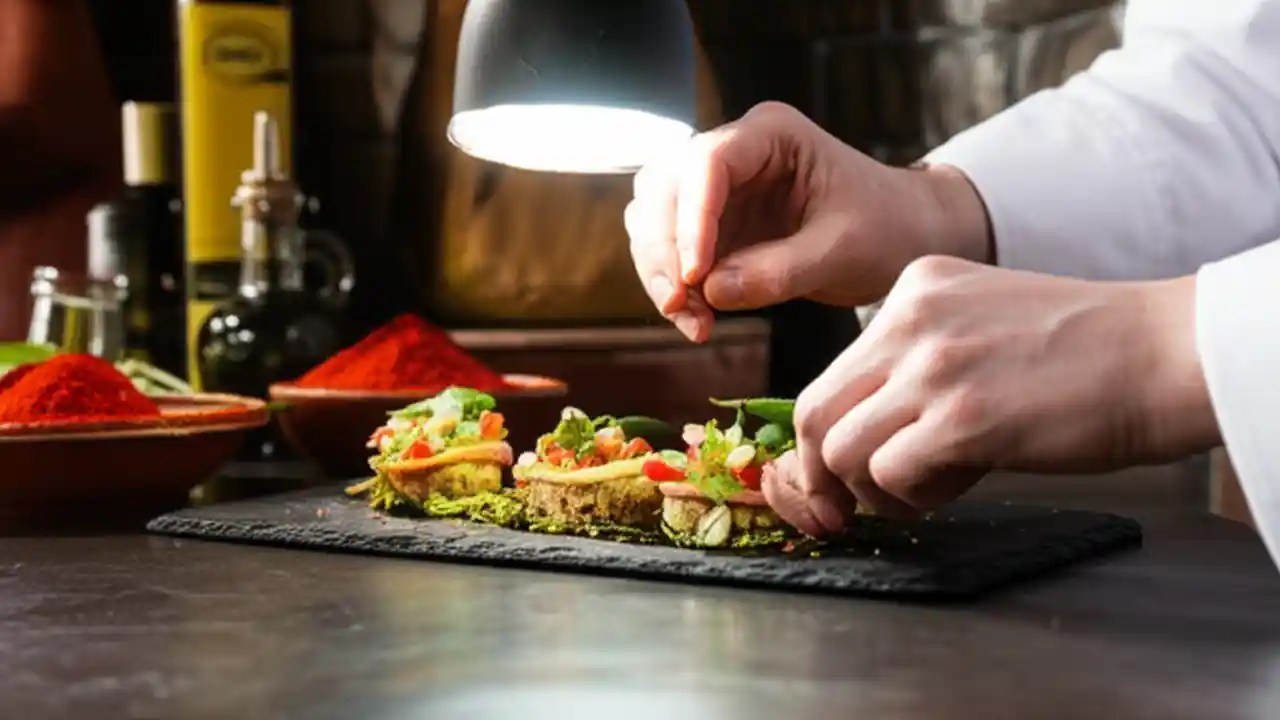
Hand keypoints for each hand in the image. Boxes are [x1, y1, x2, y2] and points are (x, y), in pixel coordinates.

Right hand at [625, 102, 990, 340]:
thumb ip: (781, 270)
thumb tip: (713, 291)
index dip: (691, 220)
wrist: (902, 238)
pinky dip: (672, 286)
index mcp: (772, 134)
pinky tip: (697, 319)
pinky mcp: (711, 226)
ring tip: (693, 322)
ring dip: (659, 272)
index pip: (707, 164)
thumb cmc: (886, 228)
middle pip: (664, 188)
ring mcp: (716, 188)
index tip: (694, 276)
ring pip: (652, 218)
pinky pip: (667, 251)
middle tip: (682, 308)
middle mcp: (734, 152)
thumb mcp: (844, 251)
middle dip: (663, 251)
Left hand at [761, 256, 1220, 536]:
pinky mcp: (963, 418)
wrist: (1164, 354)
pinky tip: (956, 486)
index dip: (823, 437)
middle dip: (821, 474)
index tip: (833, 476)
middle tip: (847, 507)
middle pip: (815, 412)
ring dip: (872, 491)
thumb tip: (858, 442)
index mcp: (913, 291)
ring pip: (841, 450)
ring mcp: (934, 368)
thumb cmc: (1084, 355)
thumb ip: (917, 366)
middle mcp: (910, 321)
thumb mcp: (980, 326)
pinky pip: (890, 476)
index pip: (831, 374)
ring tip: (925, 489)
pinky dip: (911, 499)